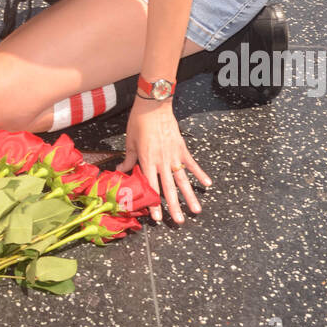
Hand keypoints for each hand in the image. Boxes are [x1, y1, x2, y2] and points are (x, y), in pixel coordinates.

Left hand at [120, 97, 210, 223]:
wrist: (154, 105)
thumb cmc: (138, 121)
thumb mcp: (129, 141)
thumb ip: (128, 159)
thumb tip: (119, 171)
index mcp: (147, 160)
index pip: (151, 186)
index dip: (154, 203)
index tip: (157, 218)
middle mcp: (162, 161)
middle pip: (169, 188)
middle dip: (173, 206)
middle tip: (178, 222)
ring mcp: (174, 155)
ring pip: (182, 180)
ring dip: (189, 196)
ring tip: (195, 210)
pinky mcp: (182, 148)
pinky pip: (192, 164)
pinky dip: (200, 173)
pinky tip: (208, 184)